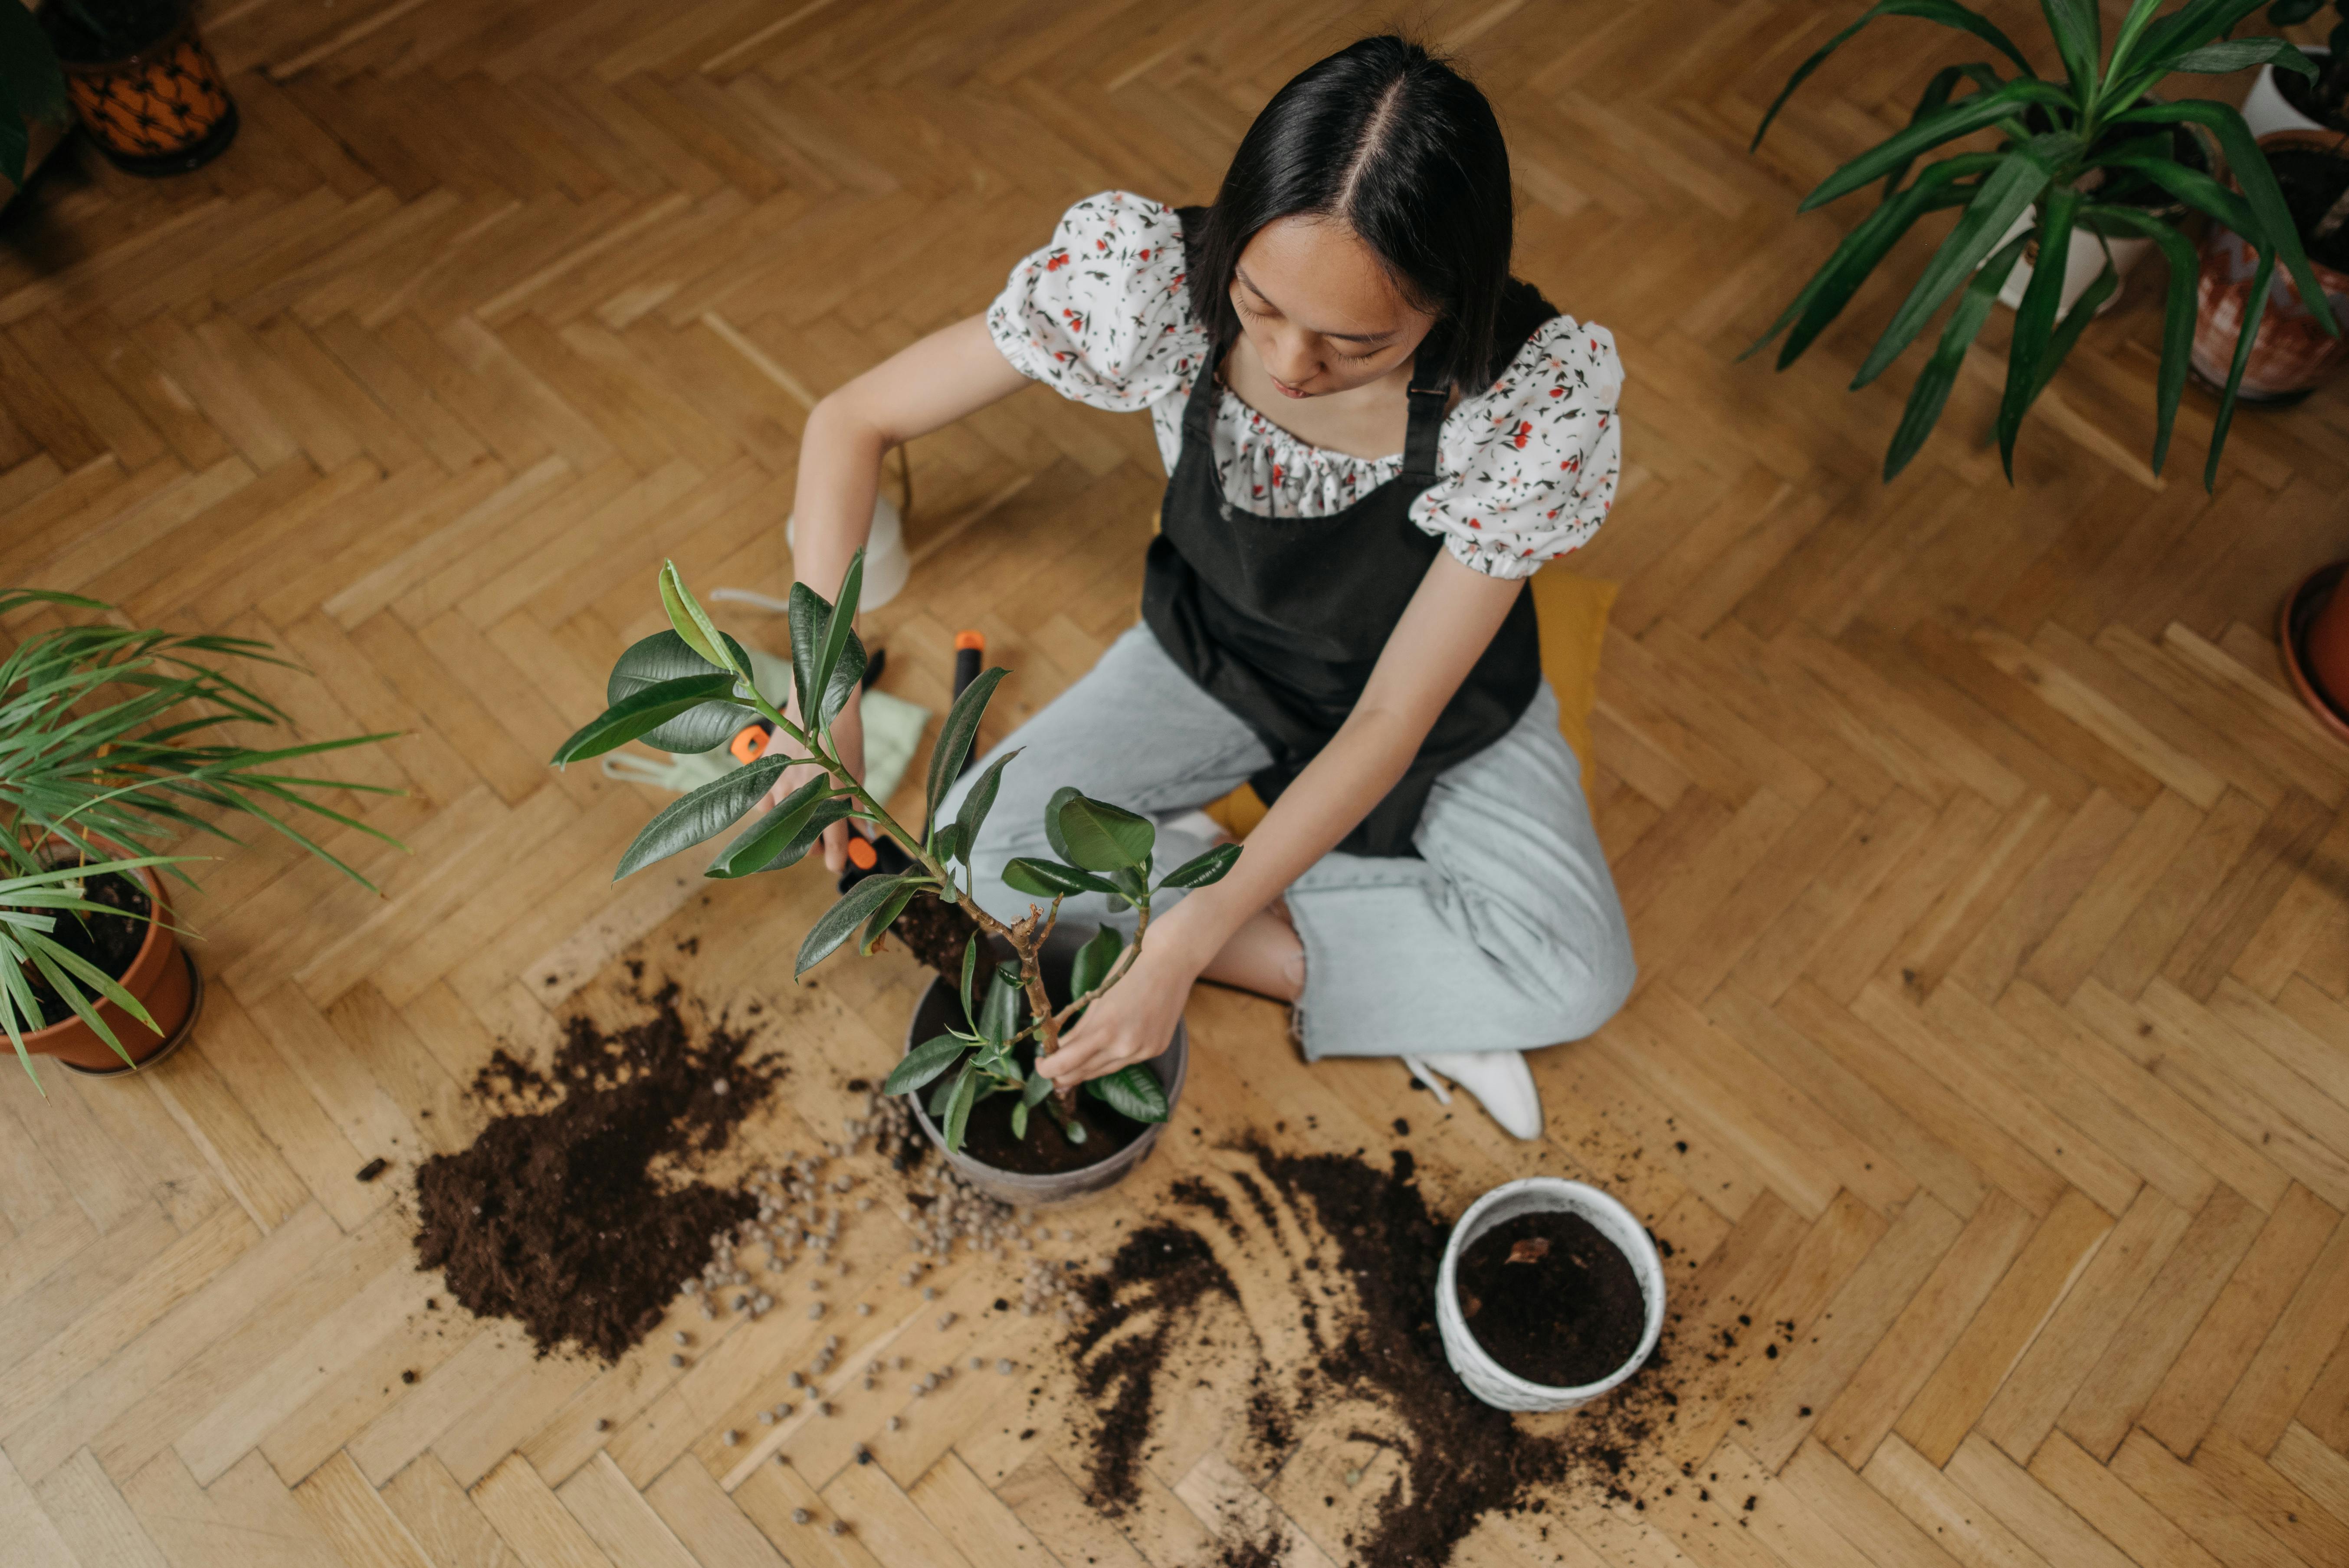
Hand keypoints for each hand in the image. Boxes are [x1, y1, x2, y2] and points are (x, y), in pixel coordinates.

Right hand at [756, 691, 862, 874]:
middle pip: (804, 841)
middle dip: (815, 848)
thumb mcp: (855, 774)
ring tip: (803, 823)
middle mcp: (804, 793)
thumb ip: (855, 806)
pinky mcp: (765, 776)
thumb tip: (862, 836)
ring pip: (781, 827)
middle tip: (822, 845)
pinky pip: (764, 807)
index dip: (837, 858)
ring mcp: (781, 785)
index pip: (834, 839)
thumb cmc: (843, 738)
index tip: (838, 866)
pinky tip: (785, 803)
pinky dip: (774, 810)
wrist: (816, 704)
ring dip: (794, 831)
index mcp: (832, 793)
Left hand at [1035, 936, 1196, 1088]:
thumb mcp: (1096, 998)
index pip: (1064, 1064)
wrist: (1173, 959)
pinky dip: (1110, 1058)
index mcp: (1105, 1029)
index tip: (1040, 1061)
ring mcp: (1143, 1051)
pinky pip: (1124, 1063)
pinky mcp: (1156, 1049)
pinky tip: (1107, 1045)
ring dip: (1085, 1067)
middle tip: (1052, 1062)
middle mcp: (1125, 1047)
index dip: (1046, 1068)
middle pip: (1081, 1075)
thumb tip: (1059, 1050)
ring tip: (1075, 1055)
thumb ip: (1079, 1029)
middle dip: (1062, 1072)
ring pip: (1102, 1072)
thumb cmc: (1130, 969)